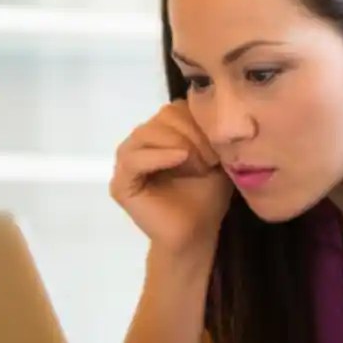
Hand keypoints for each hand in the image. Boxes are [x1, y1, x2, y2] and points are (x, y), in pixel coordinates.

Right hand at [110, 100, 232, 252]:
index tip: (220, 145)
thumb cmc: (207, 197)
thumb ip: (209, 132)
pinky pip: (134, 159)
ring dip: (179, 144)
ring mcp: (128, 162)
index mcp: (161, 134)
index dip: (198, 121)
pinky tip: (181, 159)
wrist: (197, 234)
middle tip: (212, 159)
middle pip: (163, 117)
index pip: (175, 109)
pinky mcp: (121, 183)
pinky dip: (159, 155)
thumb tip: (216, 108)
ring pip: (147, 133)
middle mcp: (141, 143)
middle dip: (192, 134)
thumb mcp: (215, 158)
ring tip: (200, 165)